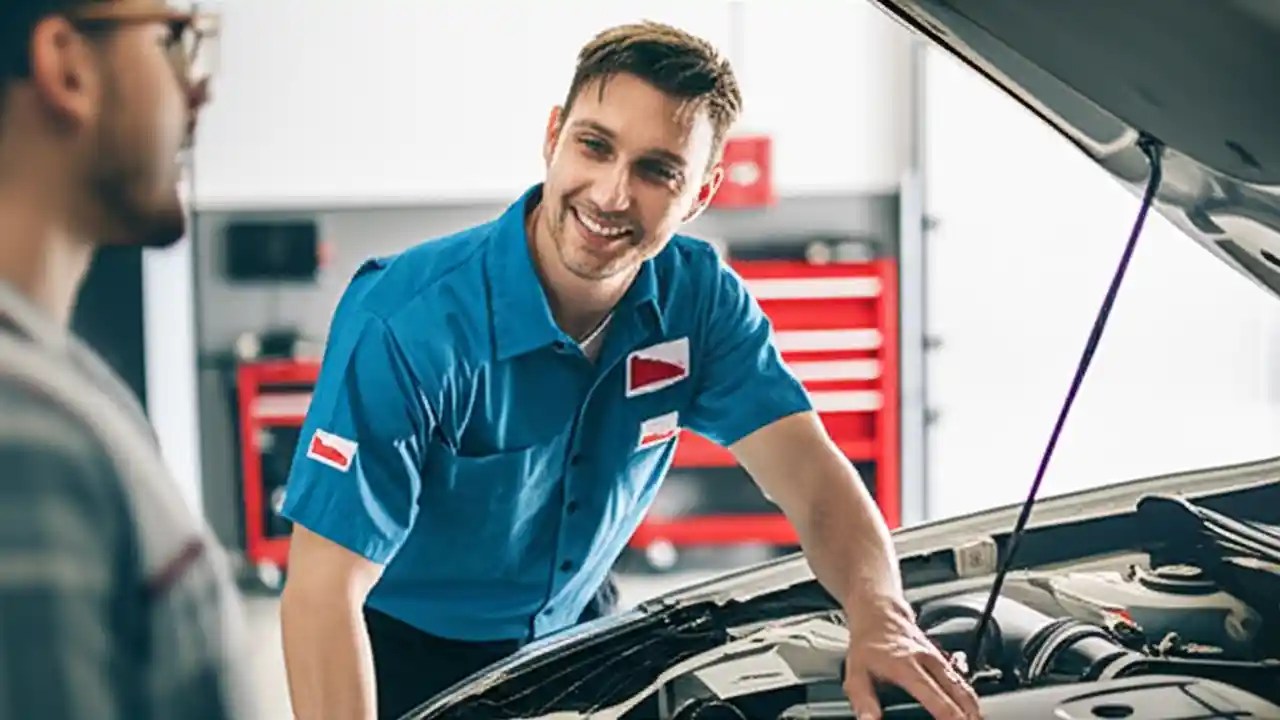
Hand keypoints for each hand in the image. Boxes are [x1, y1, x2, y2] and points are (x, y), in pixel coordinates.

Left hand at [842, 596, 980, 719]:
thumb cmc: (868, 644)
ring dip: (973, 707)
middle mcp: (927, 661)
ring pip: (963, 686)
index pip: (935, 696)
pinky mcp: (942, 659)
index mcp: (906, 666)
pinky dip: (968, 697)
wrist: (879, 615)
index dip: (949, 715)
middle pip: (958, 692)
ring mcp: (937, 659)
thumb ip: (863, 699)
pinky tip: (971, 710)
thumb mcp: (855, 672)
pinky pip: (961, 680)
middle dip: (968, 714)